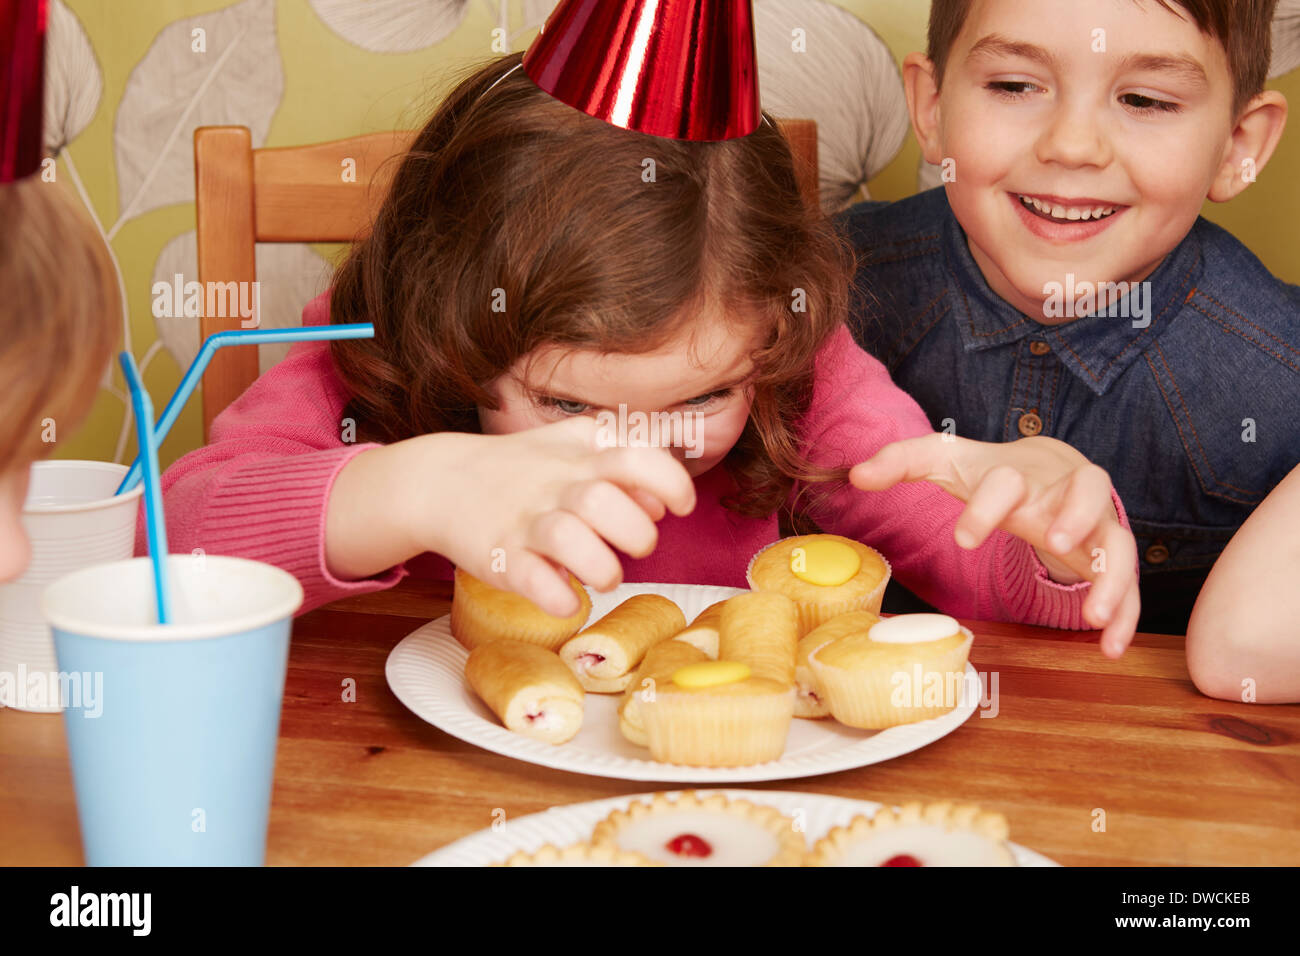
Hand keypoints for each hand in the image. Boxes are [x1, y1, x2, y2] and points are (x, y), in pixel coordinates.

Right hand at [414, 416, 694, 616]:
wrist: (442, 481)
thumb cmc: (524, 468)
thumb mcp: (574, 443)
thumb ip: (626, 457)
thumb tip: (662, 502)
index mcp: (581, 458)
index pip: (637, 458)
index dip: (671, 483)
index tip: (679, 507)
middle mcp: (555, 487)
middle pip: (606, 504)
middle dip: (637, 535)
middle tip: (635, 547)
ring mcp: (525, 522)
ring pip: (570, 541)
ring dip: (603, 569)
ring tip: (605, 576)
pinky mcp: (499, 558)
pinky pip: (533, 582)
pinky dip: (559, 598)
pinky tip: (567, 598)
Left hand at [849, 434, 1139, 656]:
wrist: (1052, 466)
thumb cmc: (992, 471)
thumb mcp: (946, 462)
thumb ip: (901, 461)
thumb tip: (856, 474)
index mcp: (1019, 471)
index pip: (1005, 480)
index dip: (985, 507)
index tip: (962, 538)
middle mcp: (1066, 491)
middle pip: (1088, 491)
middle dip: (1074, 516)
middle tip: (1053, 545)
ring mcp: (1096, 522)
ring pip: (1119, 541)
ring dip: (1110, 576)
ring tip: (1094, 618)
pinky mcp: (1111, 552)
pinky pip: (1129, 582)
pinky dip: (1125, 614)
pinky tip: (1111, 648)